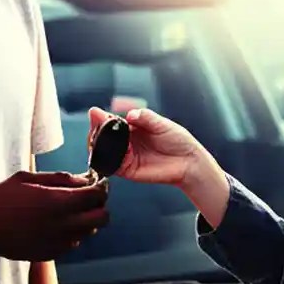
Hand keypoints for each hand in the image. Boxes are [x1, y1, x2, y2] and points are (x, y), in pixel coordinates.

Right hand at [0, 171, 108, 260]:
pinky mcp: (51, 254)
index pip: (97, 196)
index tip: (96, 183)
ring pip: (89, 232)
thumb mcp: (28, 178)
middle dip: (99, 206)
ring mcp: (58, 242)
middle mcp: (63, 225)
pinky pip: (73, 243)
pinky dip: (71, 233)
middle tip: (87, 198)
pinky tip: (54, 224)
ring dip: (86, 220)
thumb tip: (83, 179)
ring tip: (67, 210)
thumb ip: (59, 178)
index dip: (101, 187)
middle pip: (102, 218)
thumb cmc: (1, 200)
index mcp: (58, 202)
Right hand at [87, 107, 211, 186]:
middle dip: (97, 129)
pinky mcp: (127, 170)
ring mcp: (125, 156)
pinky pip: (112, 166)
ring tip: (96, 137)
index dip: (102, 117)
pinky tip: (105, 152)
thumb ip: (146, 118)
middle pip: (103, 135)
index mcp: (132, 127)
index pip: (112, 121)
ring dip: (97, 144)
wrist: (188, 161)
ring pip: (103, 151)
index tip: (95, 113)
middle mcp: (126, 141)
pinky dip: (106, 160)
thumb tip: (129, 114)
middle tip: (96, 123)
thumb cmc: (177, 140)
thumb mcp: (161, 124)